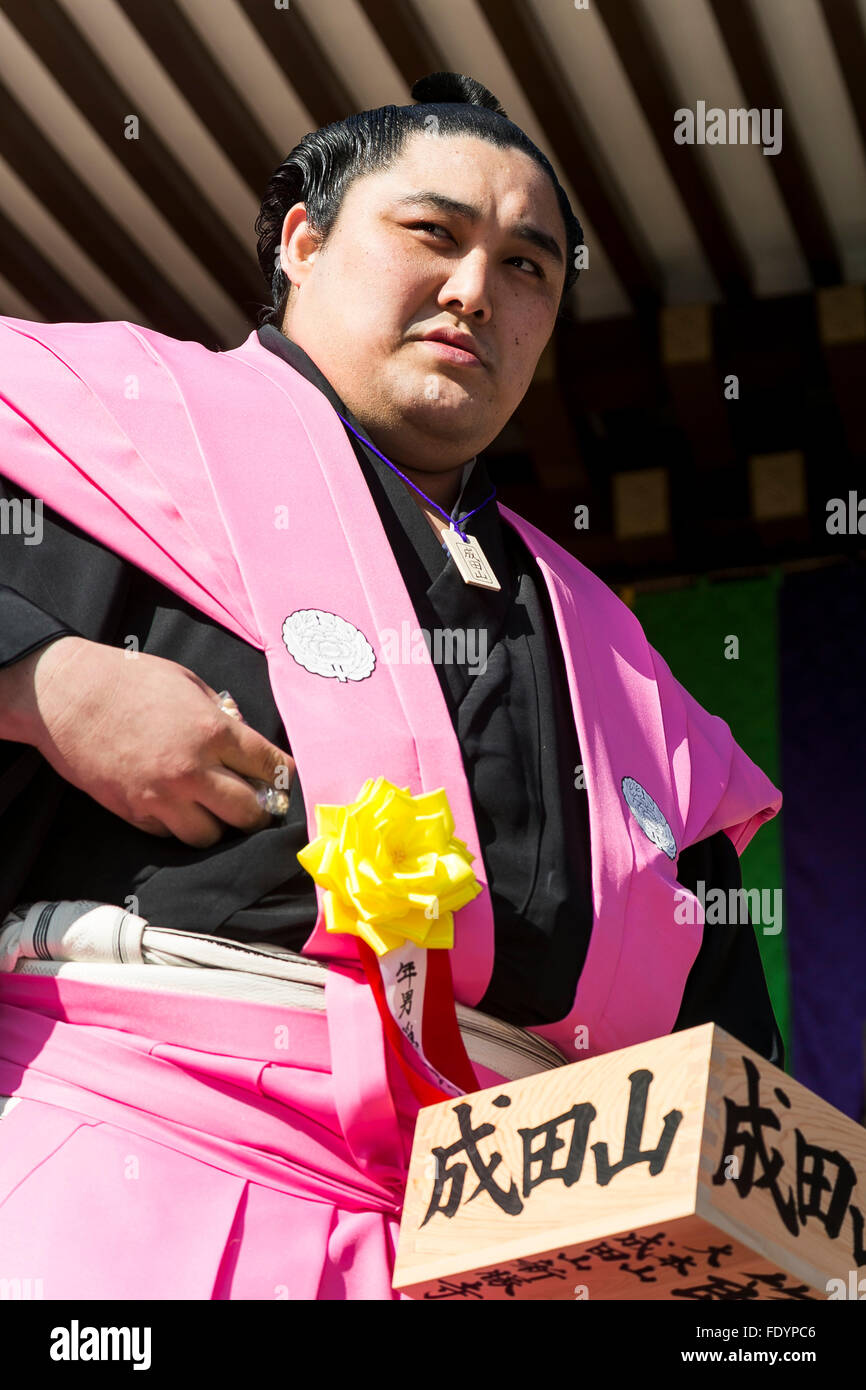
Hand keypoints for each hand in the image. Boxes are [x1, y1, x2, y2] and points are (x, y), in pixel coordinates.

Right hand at [8, 635, 294, 847]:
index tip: (288, 781)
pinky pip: (172, 834)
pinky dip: (182, 826)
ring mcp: (161, 797)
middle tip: (259, 806)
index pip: (270, 767)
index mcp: (213, 731)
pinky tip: (182, 808)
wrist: (65, 696)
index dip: (285, 777)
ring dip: (219, 826)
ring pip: (211, 836)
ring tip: (218, 811)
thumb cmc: (129, 680)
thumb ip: (223, 715)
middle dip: (260, 812)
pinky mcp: (135, 813)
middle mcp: (192, 770)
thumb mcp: (189, 683)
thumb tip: (247, 741)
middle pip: (248, 813)